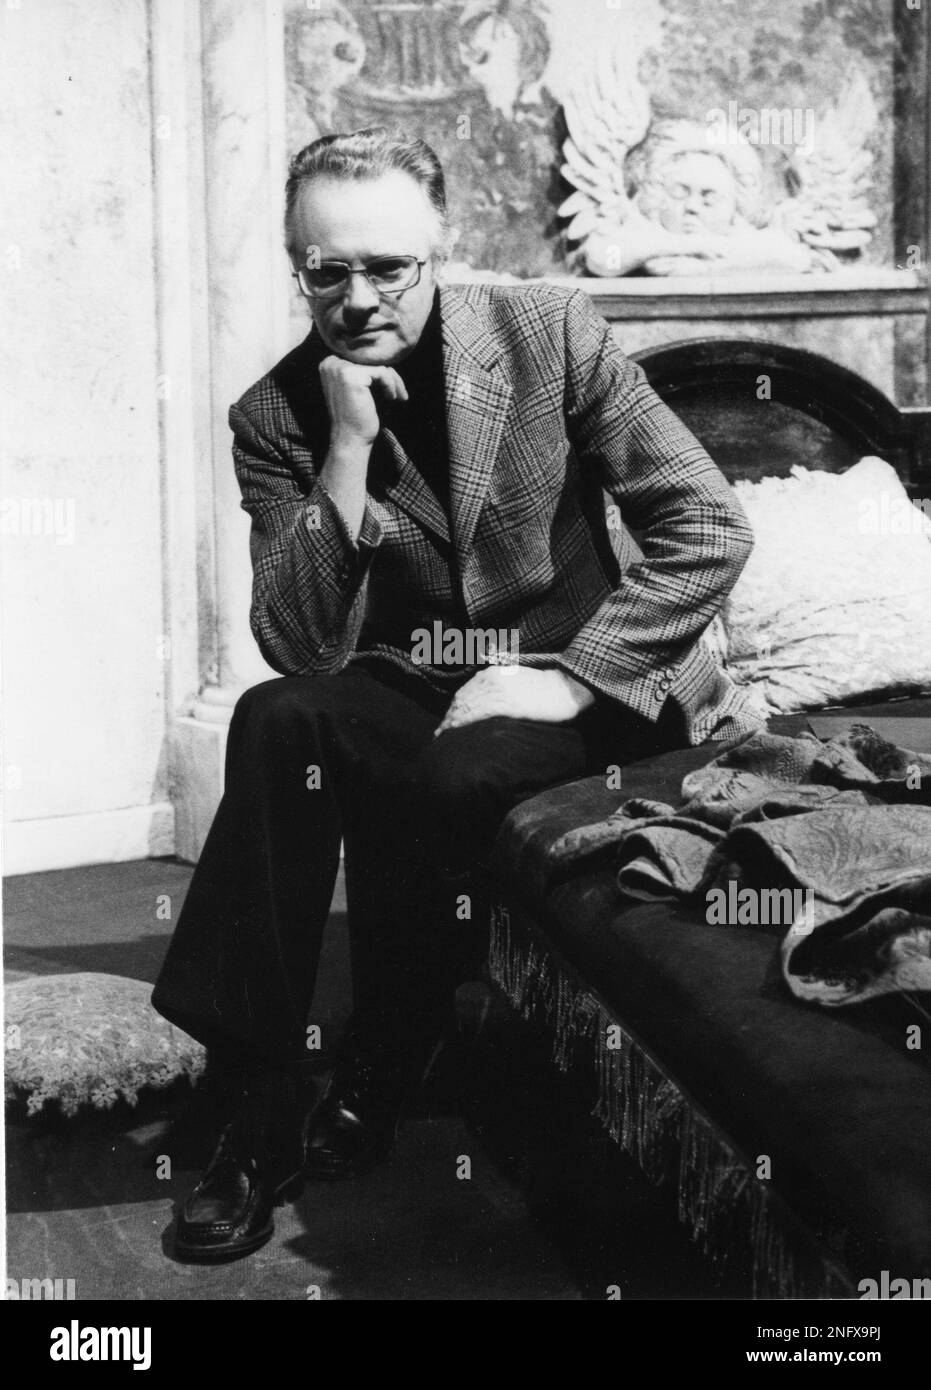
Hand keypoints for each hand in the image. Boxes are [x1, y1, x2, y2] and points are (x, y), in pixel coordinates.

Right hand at [318, 355, 408, 449]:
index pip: (363, 359)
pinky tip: (392, 398)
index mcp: (329, 364)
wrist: (351, 439)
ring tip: (398, 397)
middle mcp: (330, 363)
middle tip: (400, 393)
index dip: (380, 372)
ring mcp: (339, 368)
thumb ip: (364, 370)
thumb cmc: (357, 416)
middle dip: (390, 376)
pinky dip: (391, 385)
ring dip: (394, 381)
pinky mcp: (352, 376)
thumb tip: (387, 353)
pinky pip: (381, 372)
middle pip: (371, 360)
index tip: (393, 388)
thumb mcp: (359, 389)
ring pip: (378, 365)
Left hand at [433, 667, 595, 735]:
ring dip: (452, 722)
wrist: (566, 687)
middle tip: (441, 734)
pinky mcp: (505, 702)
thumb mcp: (516, 682)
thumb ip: (499, 689)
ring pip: (466, 707)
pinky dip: (464, 723)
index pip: (465, 694)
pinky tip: (457, 732)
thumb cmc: (545, 689)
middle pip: (462, 701)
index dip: (453, 710)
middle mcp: (490, 679)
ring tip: (445, 736)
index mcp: (492, 674)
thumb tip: (486, 707)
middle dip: (449, 718)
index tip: (446, 724)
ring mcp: (497, 690)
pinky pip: (478, 712)